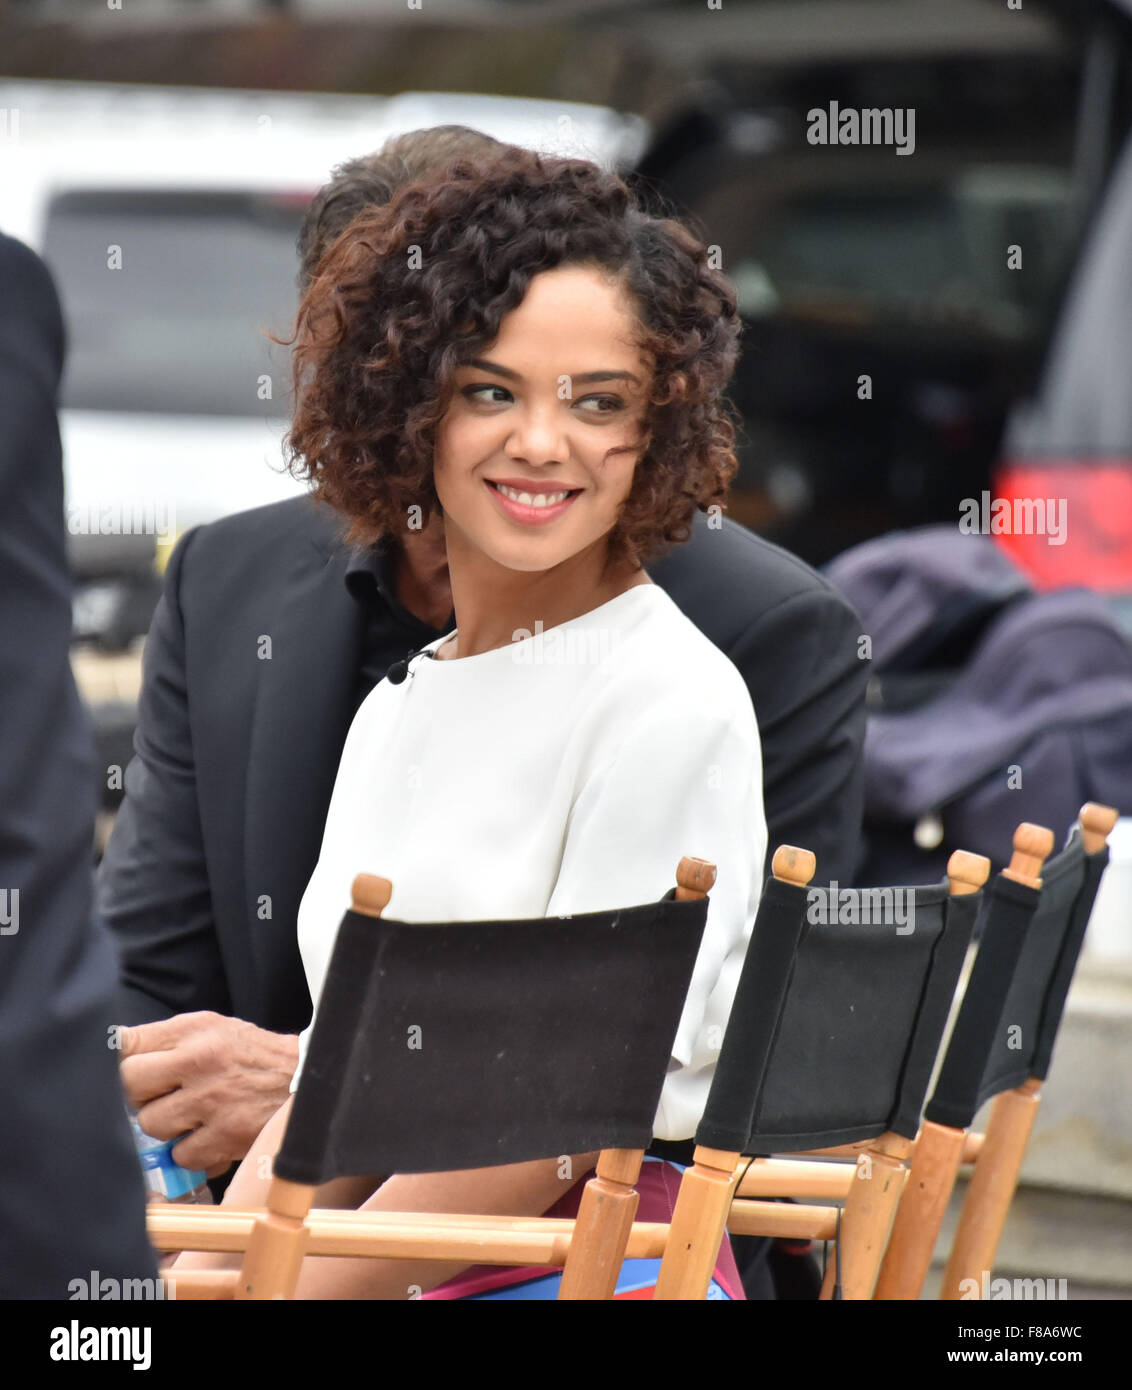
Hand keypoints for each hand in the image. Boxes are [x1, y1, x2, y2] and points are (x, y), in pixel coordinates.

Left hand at [118, 1012, 298, 1177]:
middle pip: (130, 1085)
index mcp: (195, 1031)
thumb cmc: (250, 1055)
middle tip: (161, 1095)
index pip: (128, 1045)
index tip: (128, 1072)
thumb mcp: (211, 1028)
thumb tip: (113, 1045)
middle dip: (141, 1095)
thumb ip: (163, 1038)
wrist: (306, 1079)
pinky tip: (210, 1134)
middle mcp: (201, 1062)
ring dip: (167, 1126)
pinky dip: (192, 1151)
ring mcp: (212, 1101)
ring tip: (191, 1115)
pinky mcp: (226, 1136)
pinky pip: (181, 1155)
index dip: (120, 1063)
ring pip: (152, 1124)